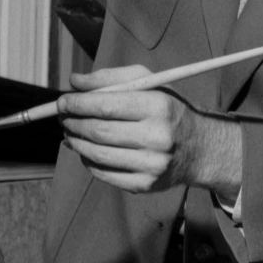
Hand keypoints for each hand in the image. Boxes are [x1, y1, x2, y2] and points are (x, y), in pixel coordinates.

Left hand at [59, 65, 242, 197]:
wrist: (200, 149)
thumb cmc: (169, 110)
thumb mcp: (150, 84)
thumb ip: (111, 78)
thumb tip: (74, 83)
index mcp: (159, 107)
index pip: (106, 106)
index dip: (77, 104)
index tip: (62, 101)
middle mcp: (158, 137)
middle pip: (98, 131)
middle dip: (73, 123)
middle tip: (62, 117)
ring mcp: (151, 165)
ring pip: (96, 154)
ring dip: (75, 142)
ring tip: (70, 132)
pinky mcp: (145, 185)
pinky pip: (103, 174)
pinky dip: (87, 160)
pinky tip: (86, 150)